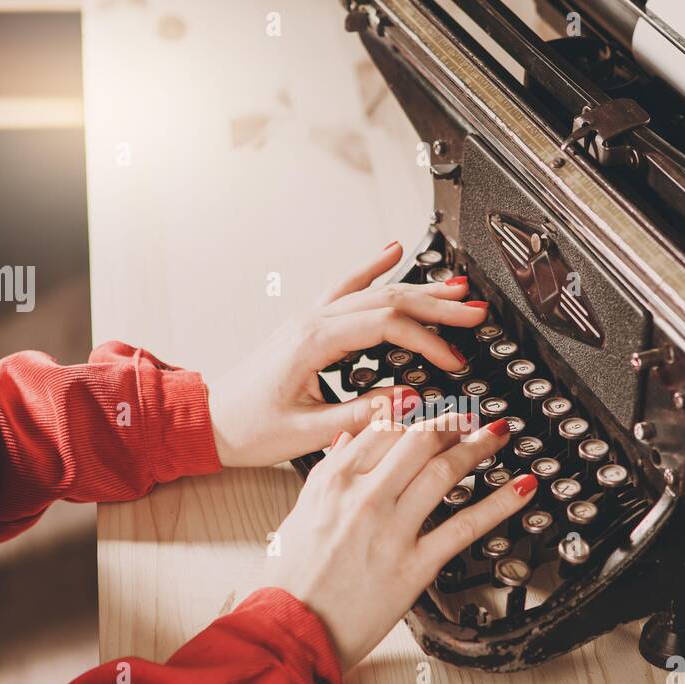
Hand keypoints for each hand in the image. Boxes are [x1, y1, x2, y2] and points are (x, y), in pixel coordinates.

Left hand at [206, 242, 490, 467]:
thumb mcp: (308, 431)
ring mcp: (310, 319)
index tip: (452, 363)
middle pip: (387, 299)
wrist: (208, 421)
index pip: (387, 326)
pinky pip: (346, 286)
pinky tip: (393, 252)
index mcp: (314, 343)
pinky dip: (372, 267)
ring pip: (372, 290)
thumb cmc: (249, 429)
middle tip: (476, 310)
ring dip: (417, 288)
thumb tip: (410, 399)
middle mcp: (312, 321)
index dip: (427, 341)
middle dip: (437, 304)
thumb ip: (363, 415)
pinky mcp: (308, 325)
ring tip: (456, 287)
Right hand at [262, 411, 536, 669]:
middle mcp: (364, 498)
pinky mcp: (413, 566)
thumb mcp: (299, 514)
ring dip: (479, 447)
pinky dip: (498, 504)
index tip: (433, 404)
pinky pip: (465, 527)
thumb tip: (349, 438)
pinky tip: (521, 489)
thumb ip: (327, 472)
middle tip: (472, 415)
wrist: (289, 631)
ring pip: (444, 472)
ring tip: (500, 434)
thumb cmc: (289, 580)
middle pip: (419, 440)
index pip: (383, 428)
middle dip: (452, 420)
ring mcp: (391, 531)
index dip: (415, 410)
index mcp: (333, 482)